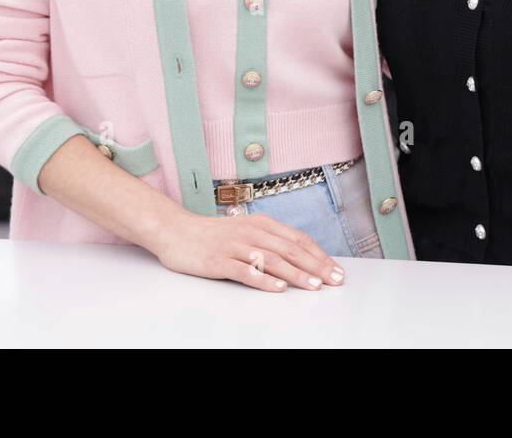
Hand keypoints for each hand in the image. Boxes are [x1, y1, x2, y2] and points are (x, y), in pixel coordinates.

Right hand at [151, 208, 347, 291]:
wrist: (175, 230)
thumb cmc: (212, 235)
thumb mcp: (245, 231)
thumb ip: (269, 242)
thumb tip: (299, 259)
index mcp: (261, 224)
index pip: (297, 239)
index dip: (319, 255)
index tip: (336, 270)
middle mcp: (251, 232)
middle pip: (290, 250)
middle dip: (316, 266)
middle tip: (335, 280)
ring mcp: (235, 246)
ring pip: (272, 260)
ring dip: (296, 274)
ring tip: (314, 286)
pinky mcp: (218, 260)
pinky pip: (245, 271)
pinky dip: (263, 279)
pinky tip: (278, 288)